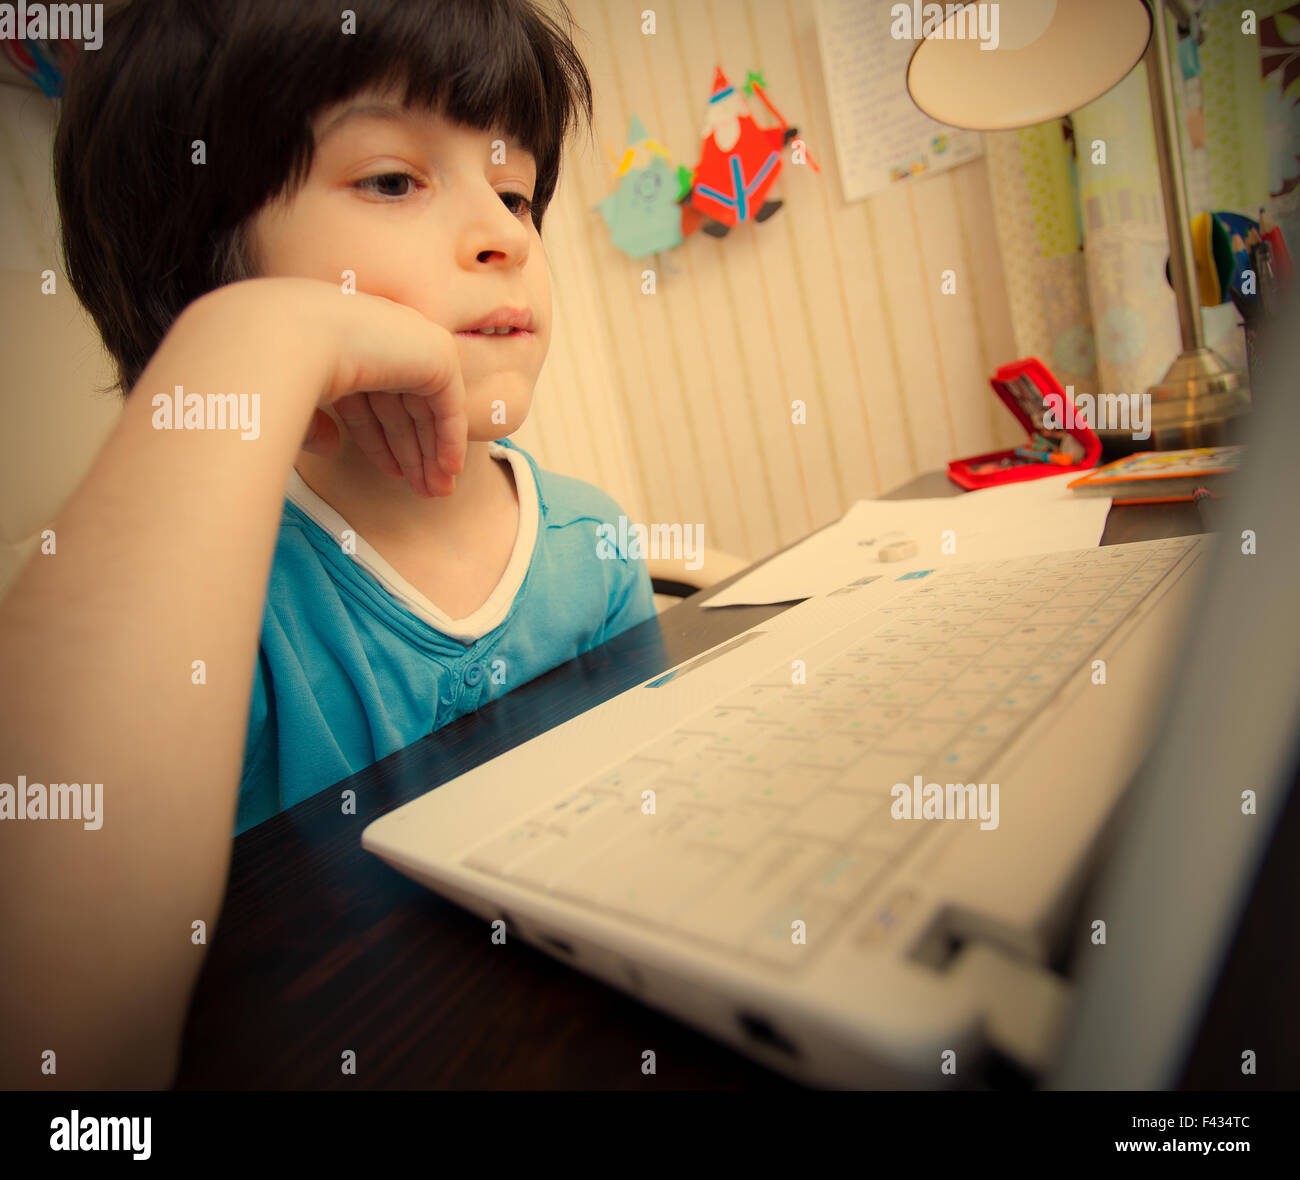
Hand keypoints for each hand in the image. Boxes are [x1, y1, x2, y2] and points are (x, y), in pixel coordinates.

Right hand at [194, 278, 467, 496]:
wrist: (291, 337)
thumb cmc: (275, 366)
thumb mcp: (294, 400)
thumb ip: (315, 421)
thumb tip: (332, 447)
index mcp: (348, 341)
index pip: (372, 398)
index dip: (382, 439)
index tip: (394, 473)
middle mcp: (383, 338)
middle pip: (404, 406)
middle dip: (415, 452)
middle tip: (426, 490)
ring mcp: (413, 341)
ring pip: (429, 410)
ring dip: (433, 454)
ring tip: (436, 492)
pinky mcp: (437, 355)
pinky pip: (449, 406)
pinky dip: (450, 440)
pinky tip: (450, 471)